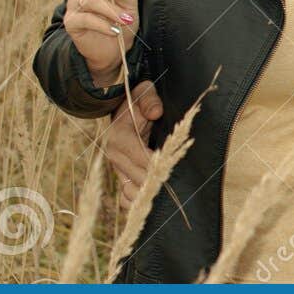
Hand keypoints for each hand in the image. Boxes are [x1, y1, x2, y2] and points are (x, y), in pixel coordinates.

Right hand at [63, 0, 138, 85]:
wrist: (113, 49)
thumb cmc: (122, 21)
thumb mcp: (129, 4)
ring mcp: (75, 4)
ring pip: (91, 1)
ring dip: (111, 10)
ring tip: (126, 20)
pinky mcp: (72, 22)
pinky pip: (86, 19)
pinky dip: (103, 25)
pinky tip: (115, 31)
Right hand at [106, 80, 162, 206]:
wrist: (123, 110)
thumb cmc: (138, 101)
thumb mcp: (144, 92)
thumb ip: (150, 100)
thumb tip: (156, 112)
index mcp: (119, 137)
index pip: (141, 158)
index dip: (159, 164)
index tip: (174, 164)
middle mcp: (115, 156)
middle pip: (139, 179)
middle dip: (158, 180)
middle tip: (178, 180)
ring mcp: (117, 169)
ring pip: (132, 193)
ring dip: (150, 194)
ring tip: (168, 189)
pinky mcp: (121, 177)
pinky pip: (126, 198)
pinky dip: (139, 201)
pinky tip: (154, 196)